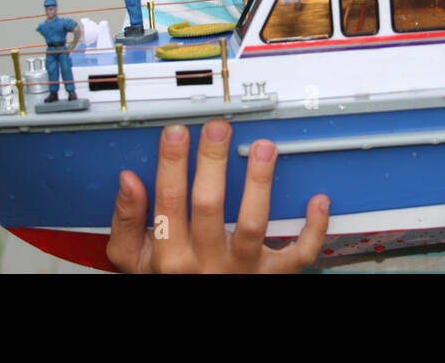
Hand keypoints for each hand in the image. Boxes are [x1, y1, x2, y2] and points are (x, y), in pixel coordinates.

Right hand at [106, 120, 329, 272]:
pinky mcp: (272, 275)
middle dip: (212, 162)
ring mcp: (242, 269)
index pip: (168, 202)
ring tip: (262, 149)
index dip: (171, 164)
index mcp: (170, 255)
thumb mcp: (133, 260)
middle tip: (218, 129)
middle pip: (209, 206)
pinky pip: (297, 255)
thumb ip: (126, 220)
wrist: (196, 315)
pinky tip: (317, 201)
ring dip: (259, 184)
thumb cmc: (169, 279)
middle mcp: (206, 262)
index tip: (177, 133)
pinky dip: (312, 230)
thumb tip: (129, 181)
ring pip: (252, 224)